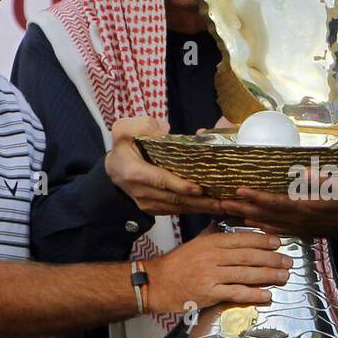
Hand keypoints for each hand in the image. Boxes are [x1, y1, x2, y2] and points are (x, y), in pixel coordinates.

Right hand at [105, 115, 224, 216]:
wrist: (113, 171)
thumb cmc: (123, 148)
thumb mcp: (124, 130)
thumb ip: (142, 126)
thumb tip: (165, 129)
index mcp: (134, 172)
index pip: (160, 180)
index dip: (180, 186)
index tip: (199, 188)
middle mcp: (142, 192)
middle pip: (175, 198)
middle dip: (200, 201)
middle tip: (223, 201)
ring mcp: (148, 204)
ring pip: (178, 208)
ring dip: (202, 208)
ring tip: (224, 206)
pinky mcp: (155, 209)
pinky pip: (177, 211)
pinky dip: (196, 209)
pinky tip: (213, 207)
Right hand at [146, 231, 290, 314]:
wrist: (156, 282)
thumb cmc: (176, 264)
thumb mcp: (194, 243)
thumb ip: (211, 233)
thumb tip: (223, 223)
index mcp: (212, 243)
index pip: (242, 239)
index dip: (262, 240)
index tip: (278, 242)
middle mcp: (213, 257)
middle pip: (248, 256)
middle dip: (271, 259)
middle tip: (287, 261)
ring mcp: (212, 275)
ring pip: (245, 274)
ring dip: (268, 275)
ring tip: (284, 276)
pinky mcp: (209, 293)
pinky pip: (236, 293)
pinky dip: (253, 294)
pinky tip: (267, 295)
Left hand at [221, 187, 337, 238]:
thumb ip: (322, 180)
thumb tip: (305, 173)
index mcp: (307, 206)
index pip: (276, 202)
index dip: (257, 197)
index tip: (240, 190)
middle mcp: (300, 219)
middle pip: (266, 214)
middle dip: (243, 208)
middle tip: (221, 203)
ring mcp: (300, 227)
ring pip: (268, 223)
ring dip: (247, 218)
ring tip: (228, 212)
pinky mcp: (304, 230)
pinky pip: (278, 230)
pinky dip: (261, 227)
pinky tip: (250, 224)